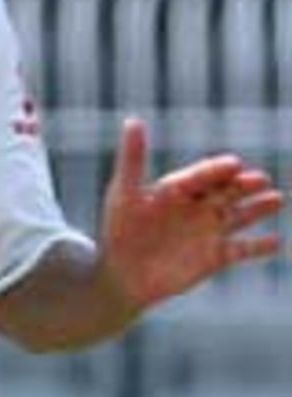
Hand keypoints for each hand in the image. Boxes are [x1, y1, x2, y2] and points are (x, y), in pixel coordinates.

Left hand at [99, 117, 283, 313]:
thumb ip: (132, 160)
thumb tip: (133, 120)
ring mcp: (209, 230)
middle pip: (228, 191)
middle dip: (245, 185)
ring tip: (276, 200)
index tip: (233, 165)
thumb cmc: (119, 232)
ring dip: (259, 207)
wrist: (121, 276)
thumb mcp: (124, 195)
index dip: (217, 170)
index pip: (203, 174)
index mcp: (179, 188)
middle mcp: (199, 205)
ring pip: (240, 215)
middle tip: (260, 180)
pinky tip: (277, 243)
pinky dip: (259, 247)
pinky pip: (241, 250)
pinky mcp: (215, 257)